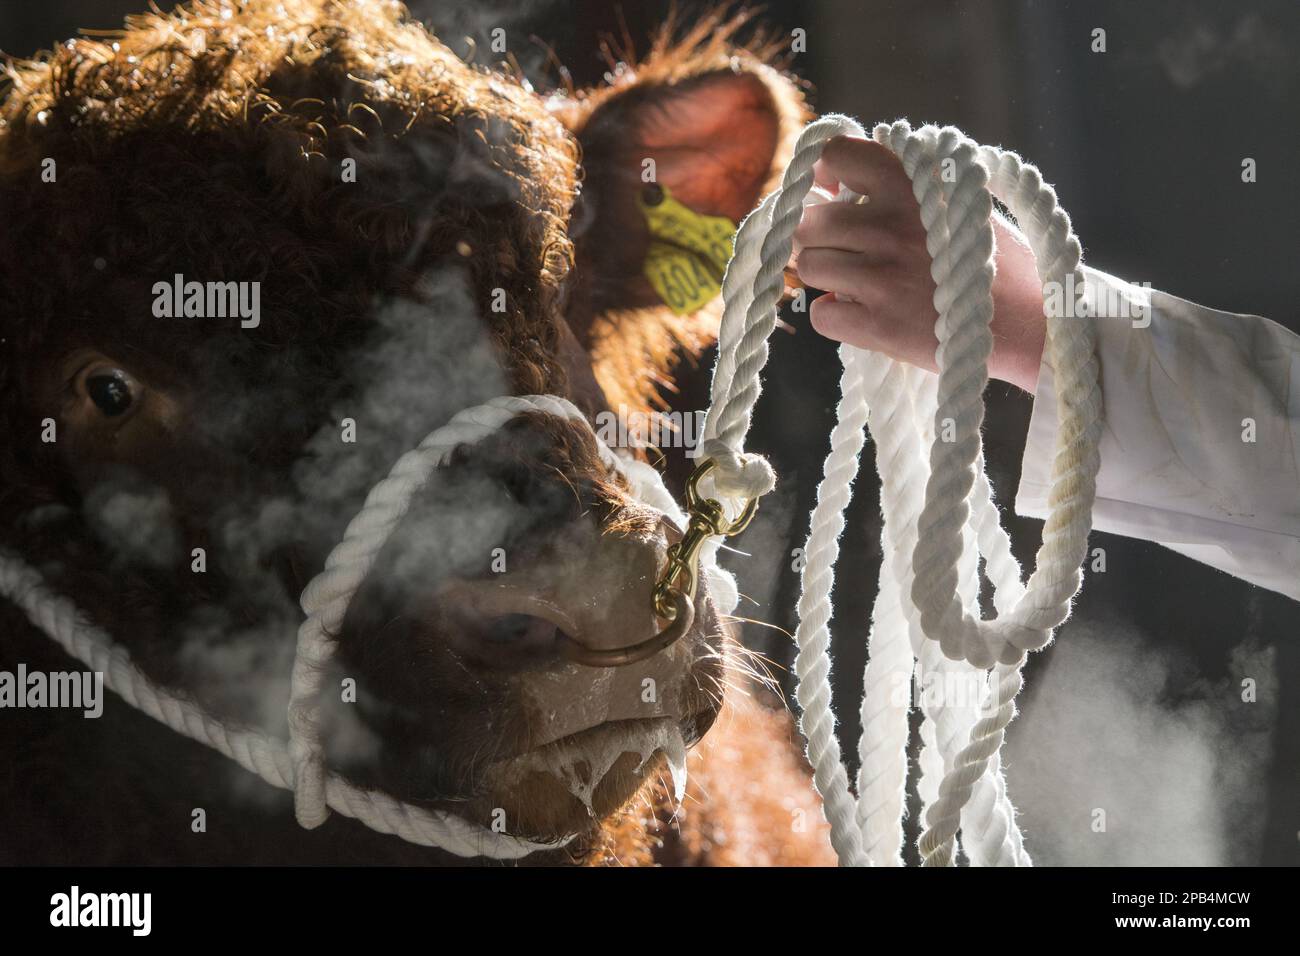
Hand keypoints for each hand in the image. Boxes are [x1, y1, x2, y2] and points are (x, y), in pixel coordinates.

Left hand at [791, 135, 1047, 392]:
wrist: (1029, 321)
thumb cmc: (992, 258)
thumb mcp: (958, 196)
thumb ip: (905, 182)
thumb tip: (836, 176)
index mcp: (910, 183)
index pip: (834, 154)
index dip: (823, 173)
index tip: (833, 190)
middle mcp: (890, 225)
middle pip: (808, 223)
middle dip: (818, 238)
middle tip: (841, 251)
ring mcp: (882, 277)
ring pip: (808, 267)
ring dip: (825, 276)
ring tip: (855, 282)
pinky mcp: (879, 326)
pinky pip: (820, 314)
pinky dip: (835, 317)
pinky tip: (862, 314)